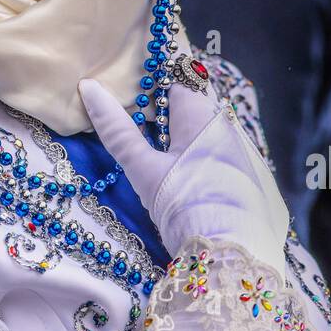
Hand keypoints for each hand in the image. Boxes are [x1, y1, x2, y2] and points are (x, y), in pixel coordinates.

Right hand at [79, 77, 288, 276]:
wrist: (231, 254)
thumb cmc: (184, 205)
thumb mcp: (143, 169)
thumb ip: (116, 129)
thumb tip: (90, 88)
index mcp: (201, 112)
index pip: (174, 76)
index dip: (147, 77)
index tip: (122, 82)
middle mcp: (223, 122)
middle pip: (186, 100)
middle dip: (157, 105)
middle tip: (126, 113)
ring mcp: (235, 148)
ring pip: (198, 125)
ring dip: (172, 129)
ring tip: (143, 140)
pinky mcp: (241, 173)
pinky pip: (210, 147)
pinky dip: (188, 149)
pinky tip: (173, 168)